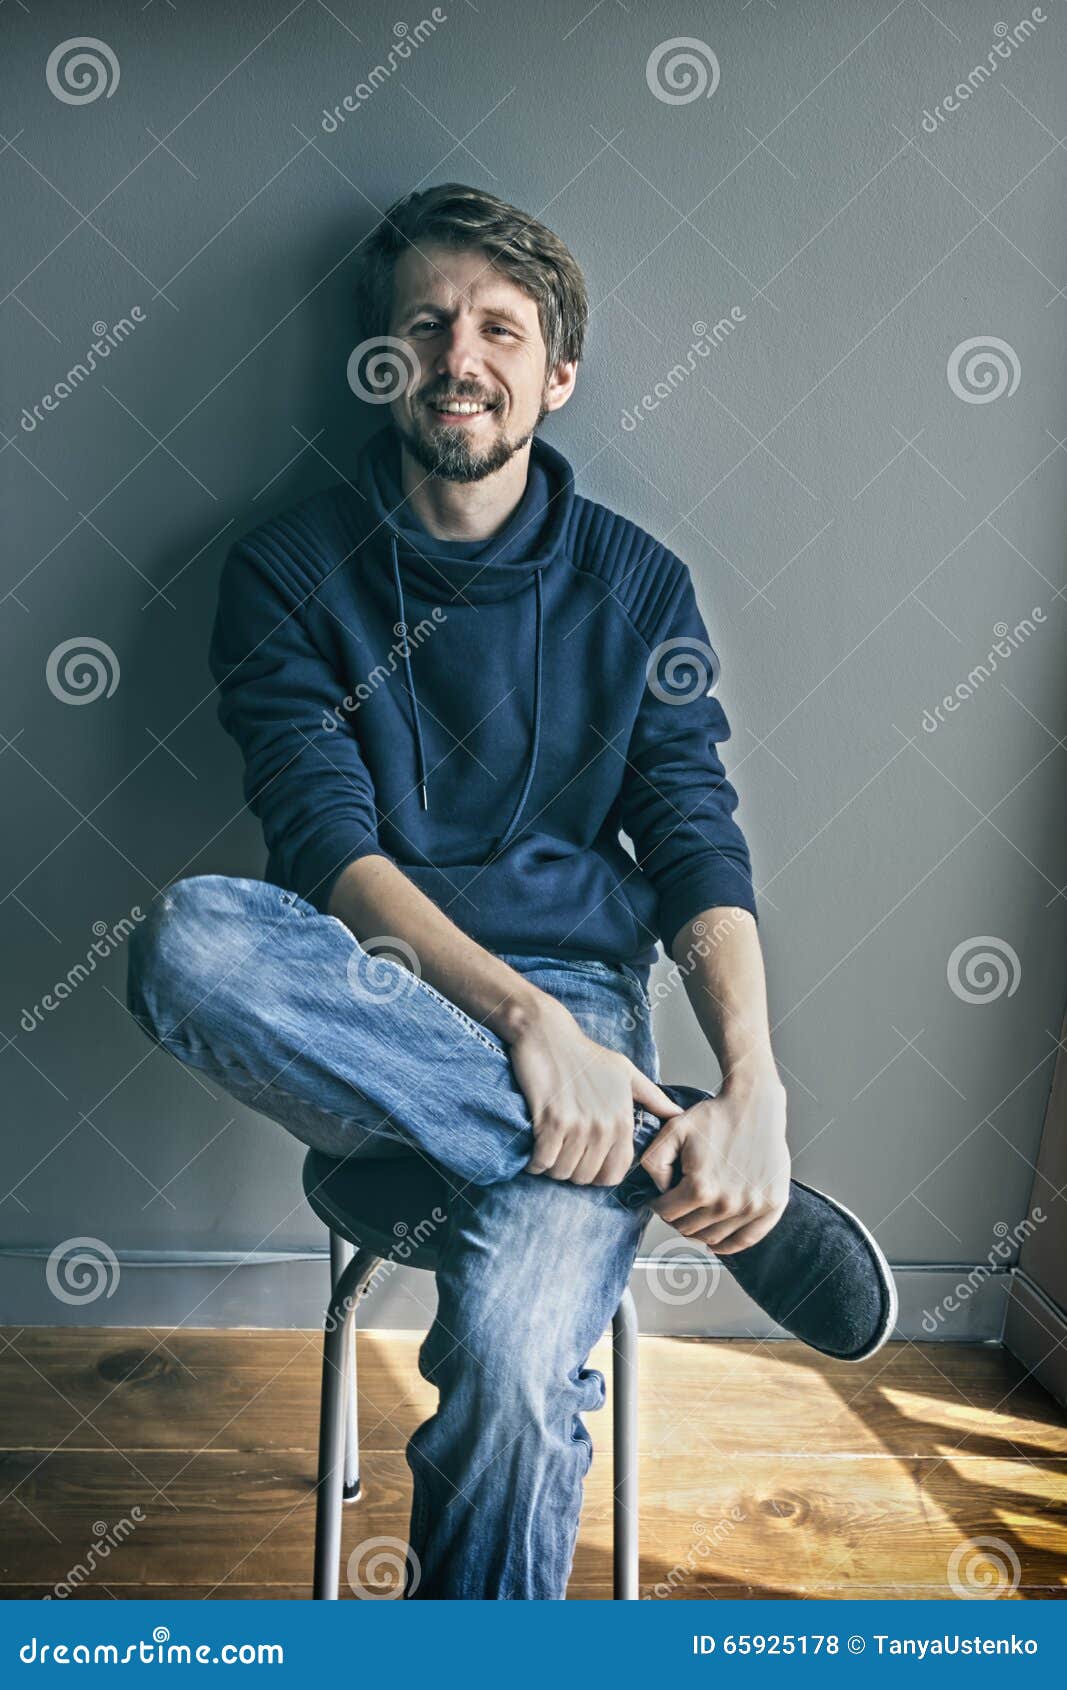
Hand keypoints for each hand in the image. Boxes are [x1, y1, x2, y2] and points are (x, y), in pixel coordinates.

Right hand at [508, 996, 682, 1186]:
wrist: (548, 1036)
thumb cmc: (587, 1056)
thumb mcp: (627, 1073)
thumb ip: (654, 1098)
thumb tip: (678, 1114)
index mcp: (622, 1120)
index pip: (614, 1173)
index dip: (598, 1175)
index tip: (586, 1163)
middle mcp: (603, 1126)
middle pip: (587, 1177)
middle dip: (573, 1173)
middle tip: (563, 1157)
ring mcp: (578, 1124)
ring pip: (563, 1172)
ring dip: (553, 1169)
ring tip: (549, 1153)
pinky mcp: (551, 1120)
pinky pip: (543, 1160)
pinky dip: (535, 1162)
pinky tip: (534, 1152)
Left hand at [640, 1066, 789, 1251]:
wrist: (754, 1106)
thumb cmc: (715, 1116)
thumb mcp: (672, 1130)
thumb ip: (654, 1162)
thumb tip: (660, 1190)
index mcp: (701, 1187)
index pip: (667, 1214)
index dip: (658, 1204)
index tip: (661, 1198)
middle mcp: (727, 1203)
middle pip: (688, 1228)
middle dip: (677, 1216)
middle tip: (678, 1202)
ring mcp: (752, 1208)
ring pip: (713, 1238)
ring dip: (699, 1229)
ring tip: (695, 1213)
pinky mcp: (771, 1206)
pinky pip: (746, 1240)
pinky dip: (728, 1245)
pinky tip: (716, 1240)